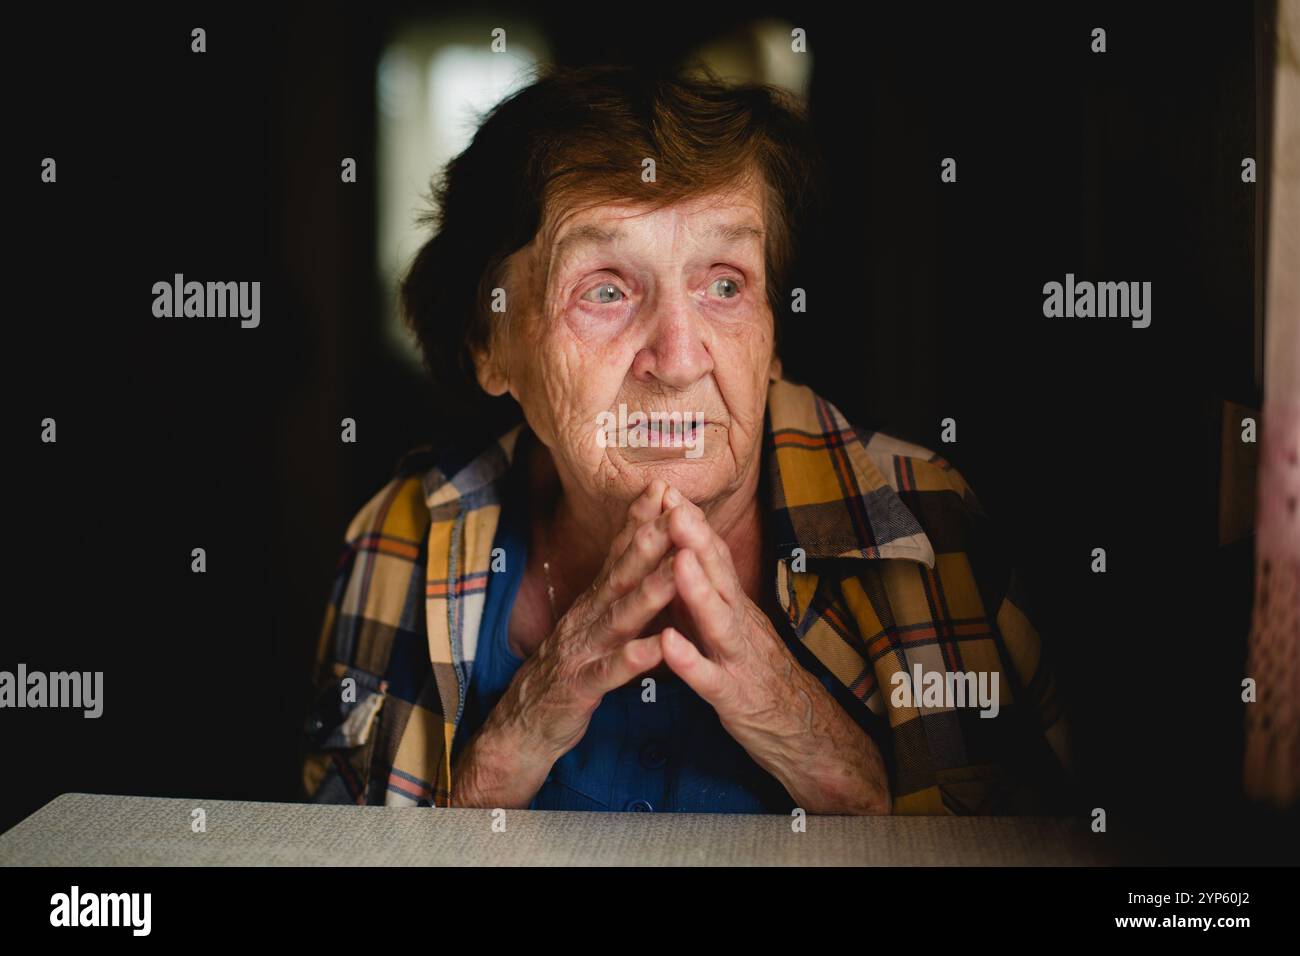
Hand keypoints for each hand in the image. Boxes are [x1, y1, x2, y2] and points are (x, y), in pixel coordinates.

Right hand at [451, 479, 679, 807]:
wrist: (524, 726)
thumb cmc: (568, 671)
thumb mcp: (590, 624)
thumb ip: (613, 591)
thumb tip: (637, 550)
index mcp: (593, 603)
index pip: (618, 553)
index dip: (639, 519)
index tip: (663, 486)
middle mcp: (586, 618)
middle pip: (620, 574)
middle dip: (649, 541)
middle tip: (674, 511)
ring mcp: (581, 651)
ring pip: (618, 618)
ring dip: (647, 593)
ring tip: (675, 570)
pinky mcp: (580, 688)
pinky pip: (608, 673)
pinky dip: (631, 660)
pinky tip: (654, 648)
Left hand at [657, 486, 891, 814]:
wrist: (804, 736)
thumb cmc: (757, 680)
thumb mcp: (730, 632)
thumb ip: (705, 601)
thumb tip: (676, 559)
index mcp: (737, 608)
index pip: (715, 558)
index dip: (693, 524)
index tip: (667, 489)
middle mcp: (743, 626)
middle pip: (720, 576)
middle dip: (695, 539)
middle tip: (673, 503)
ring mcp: (741, 661)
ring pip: (719, 621)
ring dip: (697, 590)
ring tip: (677, 560)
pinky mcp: (736, 700)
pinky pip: (711, 680)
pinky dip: (690, 661)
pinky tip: (668, 646)